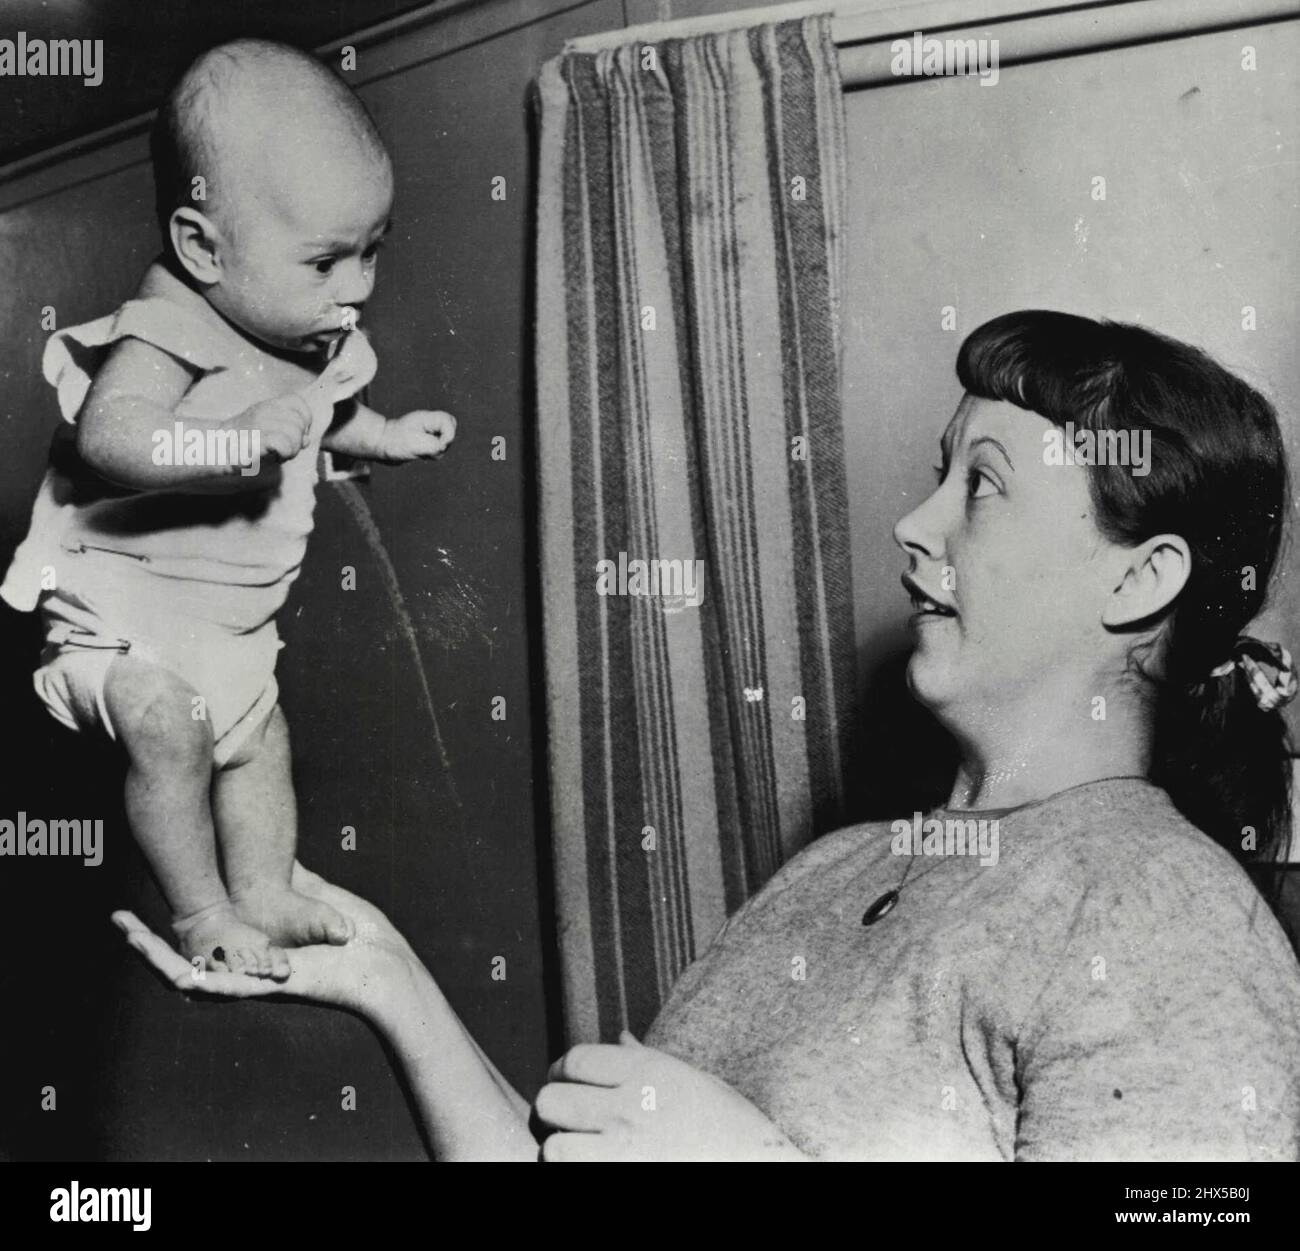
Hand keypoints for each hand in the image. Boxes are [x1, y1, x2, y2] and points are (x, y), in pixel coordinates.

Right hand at [111, 863, 416, 1015]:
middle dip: (145, 941)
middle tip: (116, 921)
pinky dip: (199, 980)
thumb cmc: (358, 933)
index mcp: (252, 948)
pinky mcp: (268, 987)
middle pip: (182, 957)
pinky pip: (225, 987)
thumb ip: (296, 885)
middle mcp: (246, 967)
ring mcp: (253, 980)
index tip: (137, 907)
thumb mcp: (319, 900)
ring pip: (191, 975)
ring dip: (158, 957)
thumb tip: (285, 858)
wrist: (382, 961)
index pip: (200, 936)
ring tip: (127, 937)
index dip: (166, 926)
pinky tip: (178, 974)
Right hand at [226, 394, 314, 463]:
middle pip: (299, 422)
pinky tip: (274, 457)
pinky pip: (283, 443)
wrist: (217, 450)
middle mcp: (264, 410)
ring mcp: (258, 423)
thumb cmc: (246, 443)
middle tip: (284, 449)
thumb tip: (307, 440)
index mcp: (269, 405)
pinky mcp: (255, 439)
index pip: (298, 403)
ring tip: (278, 454)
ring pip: (294, 433)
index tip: (297, 433)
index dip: (305, 420)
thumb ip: (290, 432)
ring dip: (291, 450)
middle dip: (298, 440)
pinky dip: (284, 454)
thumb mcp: (270, 431)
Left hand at [379, 410, 456, 461]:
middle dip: (446, 441)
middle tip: (430, 447)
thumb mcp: (417, 444)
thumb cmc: (396, 442)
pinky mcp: (426, 441)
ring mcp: (428, 432)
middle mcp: (429, 423)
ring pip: (445, 443)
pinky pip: (438, 450)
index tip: (440, 444)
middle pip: (451, 428)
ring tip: (420, 450)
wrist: (382, 446)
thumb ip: (436, 445)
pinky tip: (419, 453)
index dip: (449, 433)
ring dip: (436, 451)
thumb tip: (443, 447)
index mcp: (427, 418)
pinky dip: (432, 455)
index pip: (449, 421)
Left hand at [533, 1032, 808, 1160]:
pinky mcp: (623, 1182)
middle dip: (553, 1111)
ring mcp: (624, 1152)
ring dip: (560, 1151)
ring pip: (553, 1149)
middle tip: (566, 1121)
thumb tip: (620, 1037)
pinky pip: (573, 1175)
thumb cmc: (730, 1126)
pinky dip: (576, 1172)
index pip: (574, 1060)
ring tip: (577, 1151)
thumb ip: (646, 1059)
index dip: (560, 1071)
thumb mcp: (692, 1079)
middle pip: (551, 1102)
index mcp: (648, 1072)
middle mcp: (630, 1108)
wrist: (763, 1166)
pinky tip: (592, 1169)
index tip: (564, 1082)